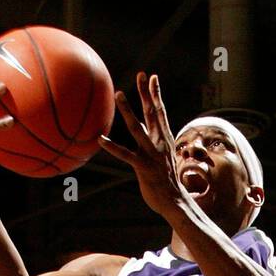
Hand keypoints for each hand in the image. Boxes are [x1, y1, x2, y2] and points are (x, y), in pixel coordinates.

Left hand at [99, 72, 183, 219]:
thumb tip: (147, 139)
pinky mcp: (142, 167)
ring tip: (118, 94)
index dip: (156, 94)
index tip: (152, 77)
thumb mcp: (163, 160)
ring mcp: (151, 154)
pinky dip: (112, 147)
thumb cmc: (166, 182)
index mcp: (164, 139)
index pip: (160, 112)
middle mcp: (159, 143)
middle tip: (142, 74)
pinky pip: (125, 155)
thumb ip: (154, 147)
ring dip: (128, 110)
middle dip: (147, 93)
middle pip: (152, 113)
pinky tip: (101, 139)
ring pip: (138, 128)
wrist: (175, 201)